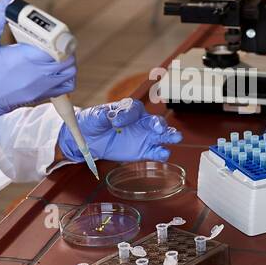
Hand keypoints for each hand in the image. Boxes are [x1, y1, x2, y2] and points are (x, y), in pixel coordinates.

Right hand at [0, 0, 76, 142]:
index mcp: (23, 58)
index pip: (55, 45)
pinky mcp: (40, 96)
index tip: (51, 30)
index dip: (58, 35)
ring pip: (70, 72)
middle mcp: (36, 74)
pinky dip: (66, 75)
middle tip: (53, 39)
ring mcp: (40, 88)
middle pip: (67, 57)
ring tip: (54, 52)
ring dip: (67, 59)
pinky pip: (66, 86)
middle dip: (64, 45)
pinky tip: (55, 68)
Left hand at [58, 99, 181, 162]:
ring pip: (161, 135)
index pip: (133, 110)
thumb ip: (104, 116)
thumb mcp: (96, 117)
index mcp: (130, 109)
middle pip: (154, 120)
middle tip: (158, 127)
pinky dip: (161, 153)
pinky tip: (164, 155)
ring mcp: (145, 136)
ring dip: (169, 135)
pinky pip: (154, 152)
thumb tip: (111, 116)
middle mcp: (142, 121)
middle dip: (158, 123)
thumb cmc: (95, 122)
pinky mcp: (143, 151)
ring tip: (175, 137)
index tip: (115, 121)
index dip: (126, 115)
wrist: (90, 138)